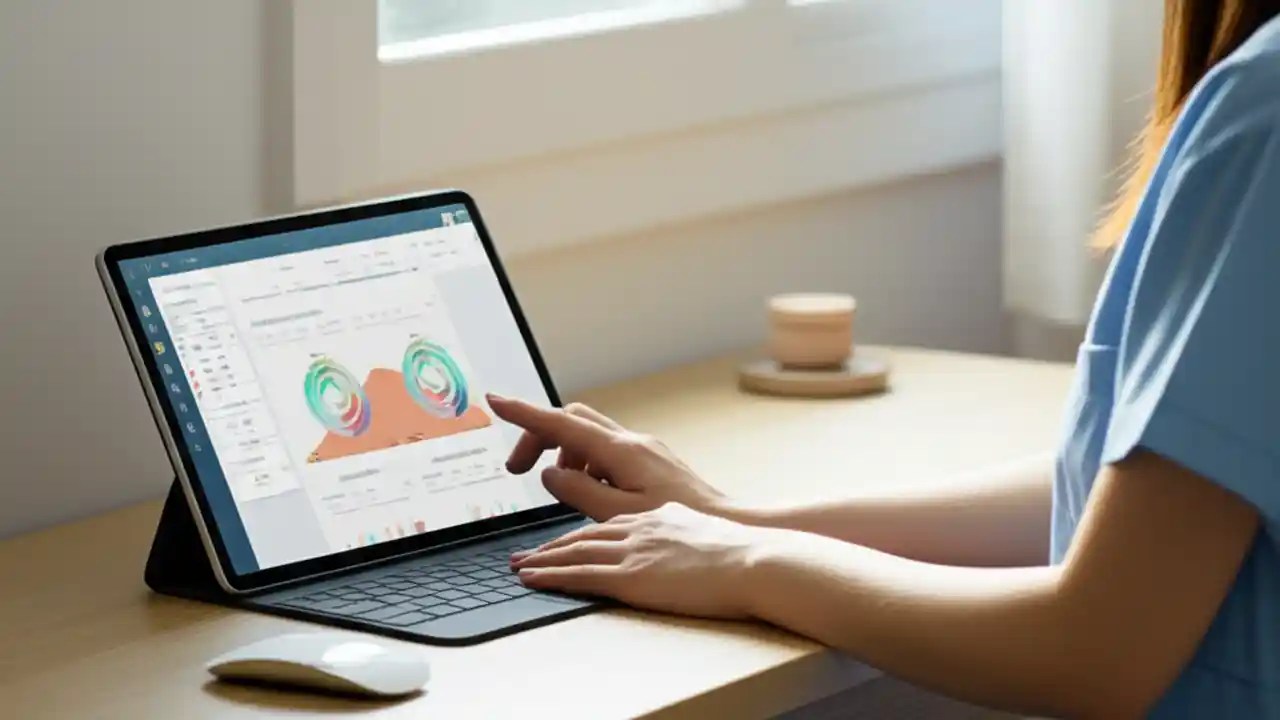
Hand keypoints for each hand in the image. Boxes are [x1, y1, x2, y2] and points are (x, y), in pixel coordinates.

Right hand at [486, 394, 726, 519]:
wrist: (725, 522)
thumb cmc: (679, 522)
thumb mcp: (620, 513)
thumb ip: (580, 492)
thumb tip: (549, 473)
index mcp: (620, 451)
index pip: (561, 423)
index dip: (525, 414)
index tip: (495, 401)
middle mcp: (631, 441)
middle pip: (571, 421)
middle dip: (539, 438)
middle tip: (518, 471)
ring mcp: (642, 448)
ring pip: (588, 436)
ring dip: (565, 456)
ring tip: (567, 493)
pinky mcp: (650, 459)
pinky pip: (606, 451)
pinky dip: (588, 466)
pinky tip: (595, 496)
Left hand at [512, 502, 771, 618]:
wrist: (752, 559)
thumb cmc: (737, 552)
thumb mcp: (698, 529)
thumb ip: (677, 530)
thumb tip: (672, 539)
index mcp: (654, 516)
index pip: (605, 523)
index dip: (578, 530)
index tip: (561, 541)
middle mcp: (637, 527)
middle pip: (581, 533)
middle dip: (548, 544)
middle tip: (524, 554)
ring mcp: (632, 550)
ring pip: (574, 550)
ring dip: (541, 559)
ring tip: (519, 567)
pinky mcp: (631, 576)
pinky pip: (581, 574)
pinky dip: (551, 575)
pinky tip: (532, 578)